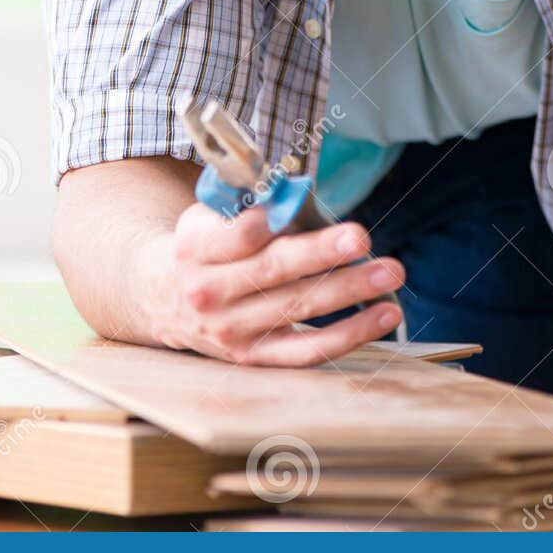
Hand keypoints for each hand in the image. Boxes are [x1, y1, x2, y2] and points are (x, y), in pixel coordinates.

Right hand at [148, 200, 404, 366]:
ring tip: (390, 273)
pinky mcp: (255, 357)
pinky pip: (308, 349)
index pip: (236, 236)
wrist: (162, 299)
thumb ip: (245, 206)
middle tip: (362, 237)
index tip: (301, 204)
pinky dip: (350, 334)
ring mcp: (231, 331)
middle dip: (321, 253)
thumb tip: (298, 195)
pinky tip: (384, 315)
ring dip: (349, 291)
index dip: (269, 222)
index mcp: (196, 249)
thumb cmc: (201, 247)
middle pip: (272, 272)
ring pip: (297, 309)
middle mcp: (209, 293)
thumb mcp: (205, 217)